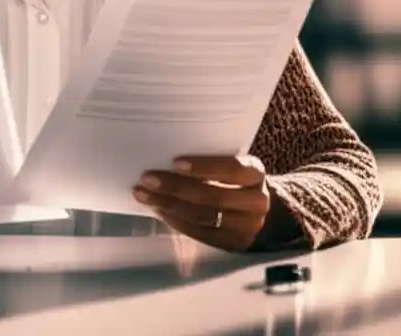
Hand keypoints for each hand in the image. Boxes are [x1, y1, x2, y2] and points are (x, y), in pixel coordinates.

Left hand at [133, 155, 269, 251]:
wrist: (256, 211)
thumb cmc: (234, 180)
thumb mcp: (232, 166)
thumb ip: (210, 163)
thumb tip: (163, 156)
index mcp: (255, 174)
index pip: (231, 169)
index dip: (203, 166)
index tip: (174, 162)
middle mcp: (256, 201)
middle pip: (214, 197)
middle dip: (176, 188)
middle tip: (147, 179)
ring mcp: (247, 227)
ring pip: (204, 217)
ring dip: (170, 205)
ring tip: (145, 195)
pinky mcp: (233, 244)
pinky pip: (201, 234)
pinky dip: (176, 222)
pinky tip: (159, 211)